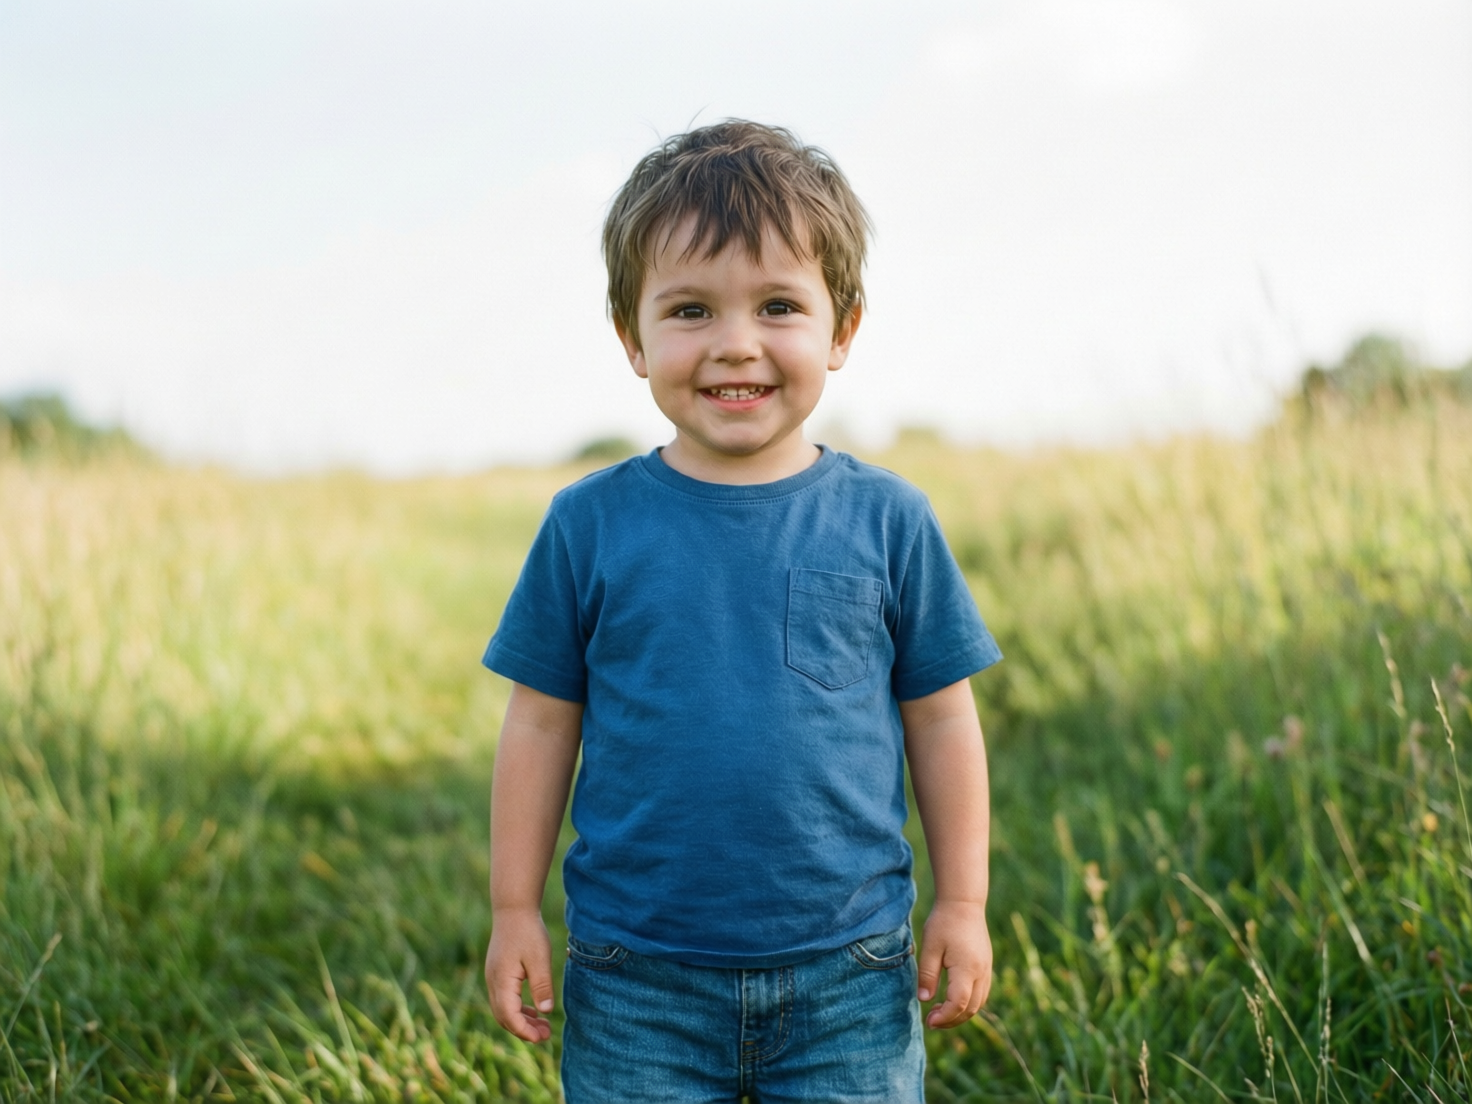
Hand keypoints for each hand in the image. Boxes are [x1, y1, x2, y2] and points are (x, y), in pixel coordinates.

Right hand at [485, 908, 556, 1042]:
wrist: (513, 909)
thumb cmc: (528, 932)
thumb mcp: (540, 959)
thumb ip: (542, 986)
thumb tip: (546, 1012)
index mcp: (502, 981)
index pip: (510, 1016)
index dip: (525, 1031)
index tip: (542, 1038)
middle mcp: (493, 982)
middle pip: (504, 1017)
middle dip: (524, 1030)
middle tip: (546, 1035)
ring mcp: (493, 978)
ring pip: (503, 1010)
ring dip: (521, 1020)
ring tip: (543, 1026)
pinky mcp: (498, 973)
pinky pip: (505, 999)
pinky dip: (518, 1009)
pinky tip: (535, 1009)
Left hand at [917, 899, 992, 1028]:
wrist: (964, 904)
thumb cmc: (944, 923)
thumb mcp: (930, 947)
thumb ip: (927, 974)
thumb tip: (923, 999)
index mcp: (966, 969)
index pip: (958, 1003)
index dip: (944, 1017)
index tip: (929, 1021)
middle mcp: (981, 973)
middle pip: (970, 1009)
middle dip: (951, 1020)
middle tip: (931, 1021)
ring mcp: (986, 970)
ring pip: (978, 1004)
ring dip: (960, 1014)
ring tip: (939, 1012)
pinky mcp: (986, 967)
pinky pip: (981, 994)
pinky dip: (968, 1004)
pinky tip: (951, 1000)